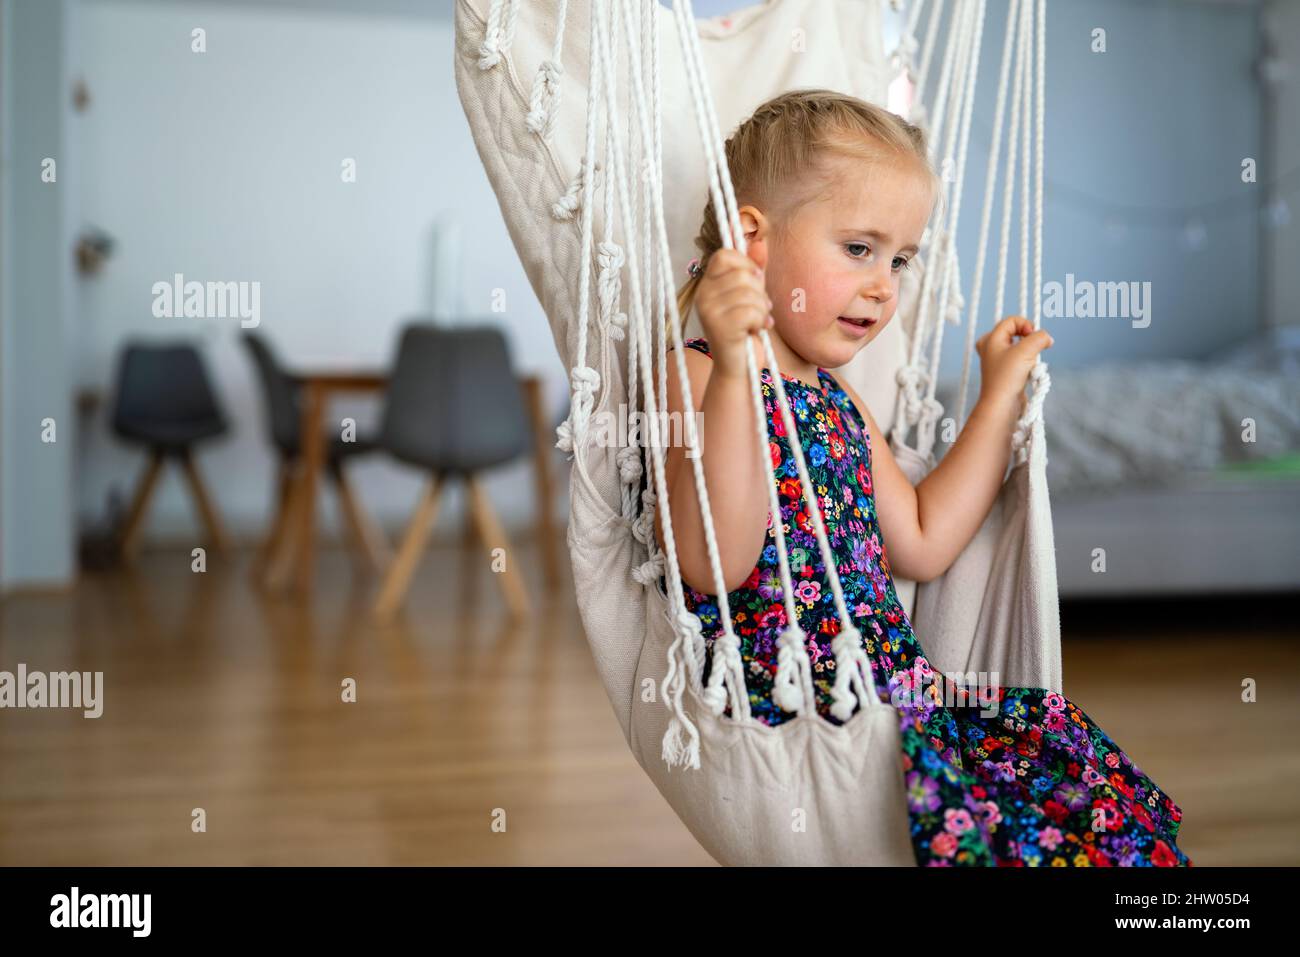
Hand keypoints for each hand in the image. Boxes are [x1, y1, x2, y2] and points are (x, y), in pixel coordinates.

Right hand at [694, 248, 773, 377]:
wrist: (738, 368)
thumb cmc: (745, 330)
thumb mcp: (752, 295)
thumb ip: (754, 269)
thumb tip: (760, 241)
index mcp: (707, 284)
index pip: (724, 254)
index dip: (745, 263)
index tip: (755, 281)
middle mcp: (702, 295)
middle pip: (741, 273)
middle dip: (759, 292)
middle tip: (759, 309)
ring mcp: (708, 311)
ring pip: (749, 293)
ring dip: (762, 309)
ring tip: (757, 322)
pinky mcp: (718, 326)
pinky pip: (751, 311)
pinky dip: (760, 321)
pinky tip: (755, 331)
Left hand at [975, 316, 1053, 416]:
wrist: (1002, 405)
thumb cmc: (1007, 377)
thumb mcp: (1026, 350)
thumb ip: (1040, 337)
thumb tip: (1048, 338)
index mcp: (990, 338)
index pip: (1012, 320)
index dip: (1027, 325)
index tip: (1033, 337)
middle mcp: (991, 347)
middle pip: (1016, 332)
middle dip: (1029, 340)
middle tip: (1033, 350)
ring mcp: (998, 360)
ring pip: (1021, 348)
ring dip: (1031, 355)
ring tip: (1029, 366)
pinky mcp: (1006, 372)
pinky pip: (1022, 361)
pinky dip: (1029, 365)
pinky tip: (1029, 374)